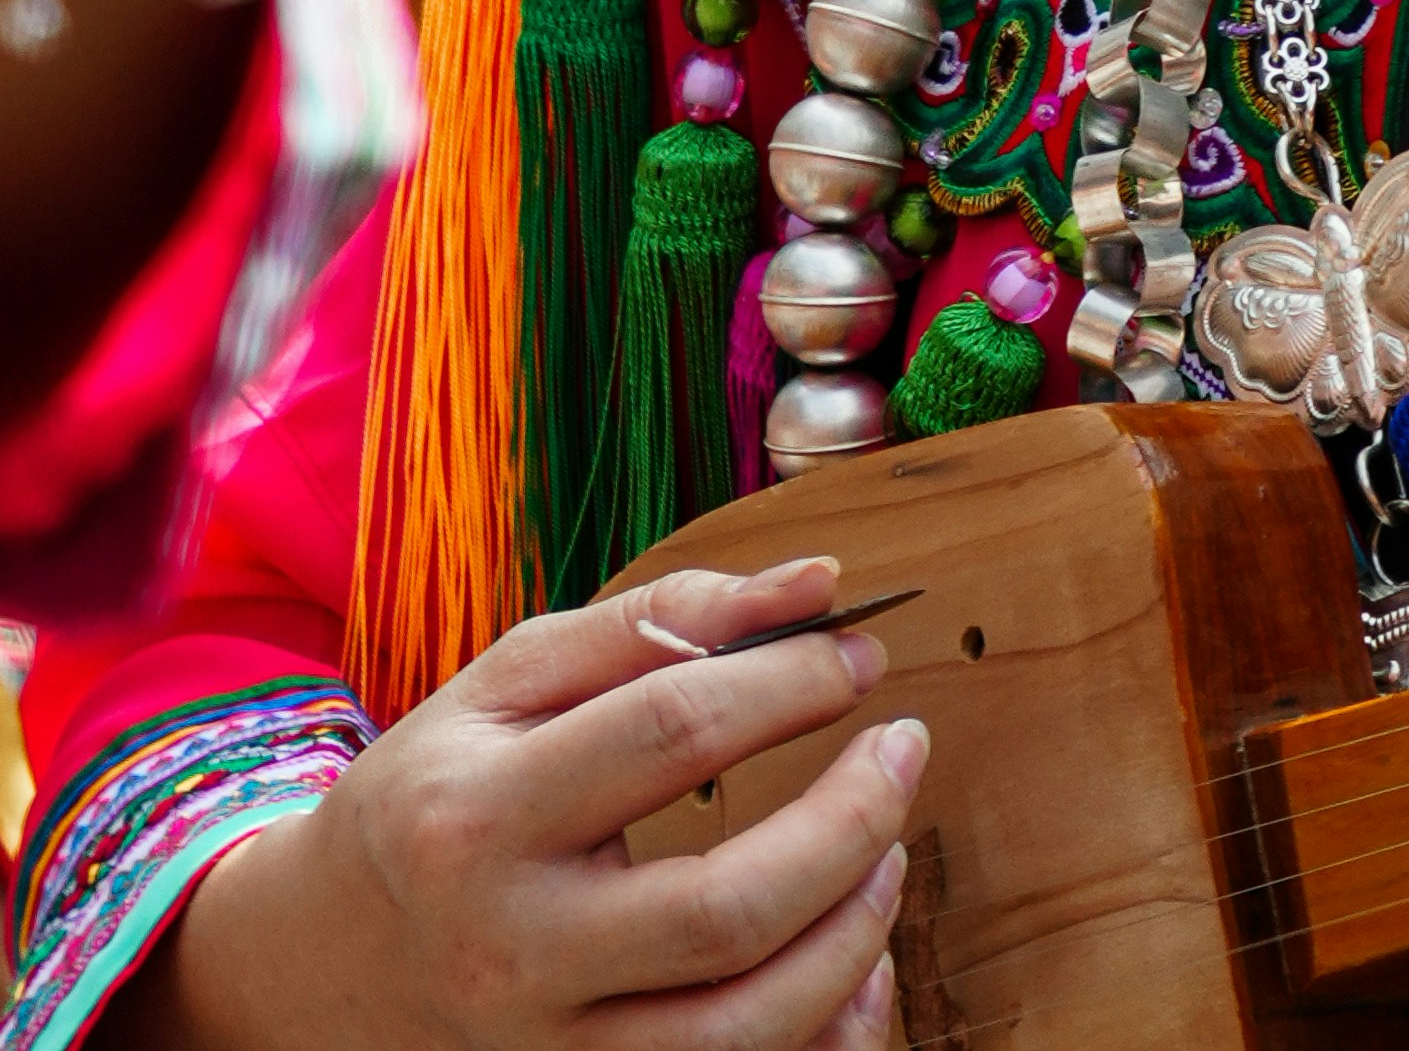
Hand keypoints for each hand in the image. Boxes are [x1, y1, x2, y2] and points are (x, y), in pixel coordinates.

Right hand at [136, 556, 923, 1050]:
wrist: (323, 961)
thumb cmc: (442, 794)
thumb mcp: (513, 681)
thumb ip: (665, 619)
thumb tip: (822, 583)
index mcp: (479, 817)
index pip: (673, 734)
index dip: (793, 685)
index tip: (859, 659)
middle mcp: (508, 950)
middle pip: (724, 913)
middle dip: (852, 823)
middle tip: (905, 751)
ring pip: (741, 1034)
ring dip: (853, 938)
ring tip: (886, 853)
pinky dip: (818, 1031)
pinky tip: (845, 961)